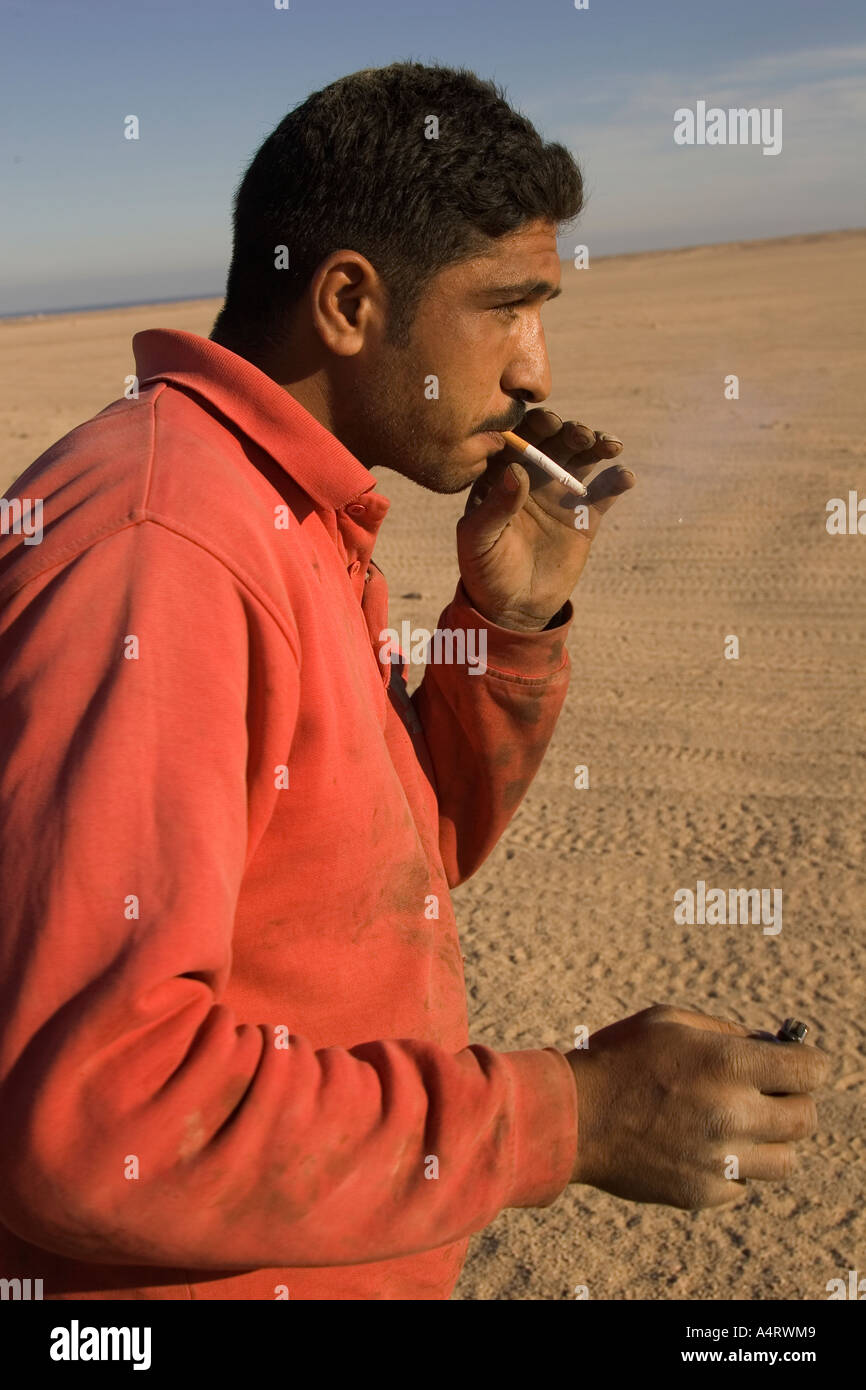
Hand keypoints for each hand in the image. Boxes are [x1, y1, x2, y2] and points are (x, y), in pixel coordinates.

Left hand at [456, 408, 634, 630]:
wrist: (513, 606)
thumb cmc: (485, 569)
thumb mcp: (479, 539)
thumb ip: (495, 506)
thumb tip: (515, 471)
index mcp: (502, 475)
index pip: (518, 439)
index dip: (534, 426)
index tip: (549, 423)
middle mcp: (533, 476)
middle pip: (555, 442)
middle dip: (570, 432)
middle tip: (581, 435)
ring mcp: (561, 493)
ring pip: (583, 459)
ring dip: (598, 445)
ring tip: (610, 445)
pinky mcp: (585, 515)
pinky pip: (605, 491)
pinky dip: (617, 480)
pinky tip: (625, 477)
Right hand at [564, 1004, 830, 1208]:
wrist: (571, 1117)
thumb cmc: (619, 1057)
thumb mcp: (670, 1021)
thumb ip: (726, 1032)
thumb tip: (771, 1046)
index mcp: (727, 1065)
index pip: (810, 1071)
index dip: (806, 1064)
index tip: (796, 1064)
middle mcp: (731, 1114)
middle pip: (806, 1119)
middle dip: (793, 1101)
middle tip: (768, 1094)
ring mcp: (719, 1160)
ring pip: (784, 1161)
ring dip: (769, 1140)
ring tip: (737, 1124)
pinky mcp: (702, 1193)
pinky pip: (744, 1185)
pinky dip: (733, 1167)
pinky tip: (701, 1145)